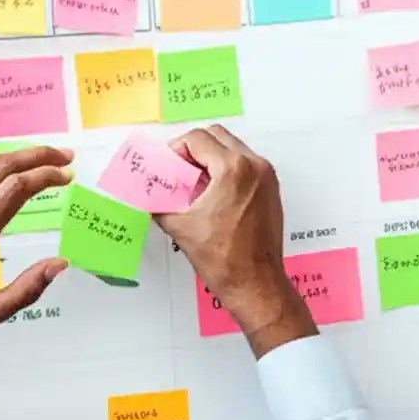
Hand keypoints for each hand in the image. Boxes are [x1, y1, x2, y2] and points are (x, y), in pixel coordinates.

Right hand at [156, 125, 315, 357]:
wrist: (255, 282)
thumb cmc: (224, 258)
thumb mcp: (180, 225)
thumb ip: (159, 201)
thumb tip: (146, 192)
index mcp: (233, 169)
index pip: (198, 139)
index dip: (176, 149)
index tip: (168, 165)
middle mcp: (255, 166)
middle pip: (218, 137)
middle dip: (194, 149)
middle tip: (178, 170)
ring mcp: (267, 177)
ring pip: (233, 149)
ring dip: (211, 159)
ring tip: (194, 184)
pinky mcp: (271, 189)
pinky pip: (246, 165)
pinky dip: (227, 170)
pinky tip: (212, 194)